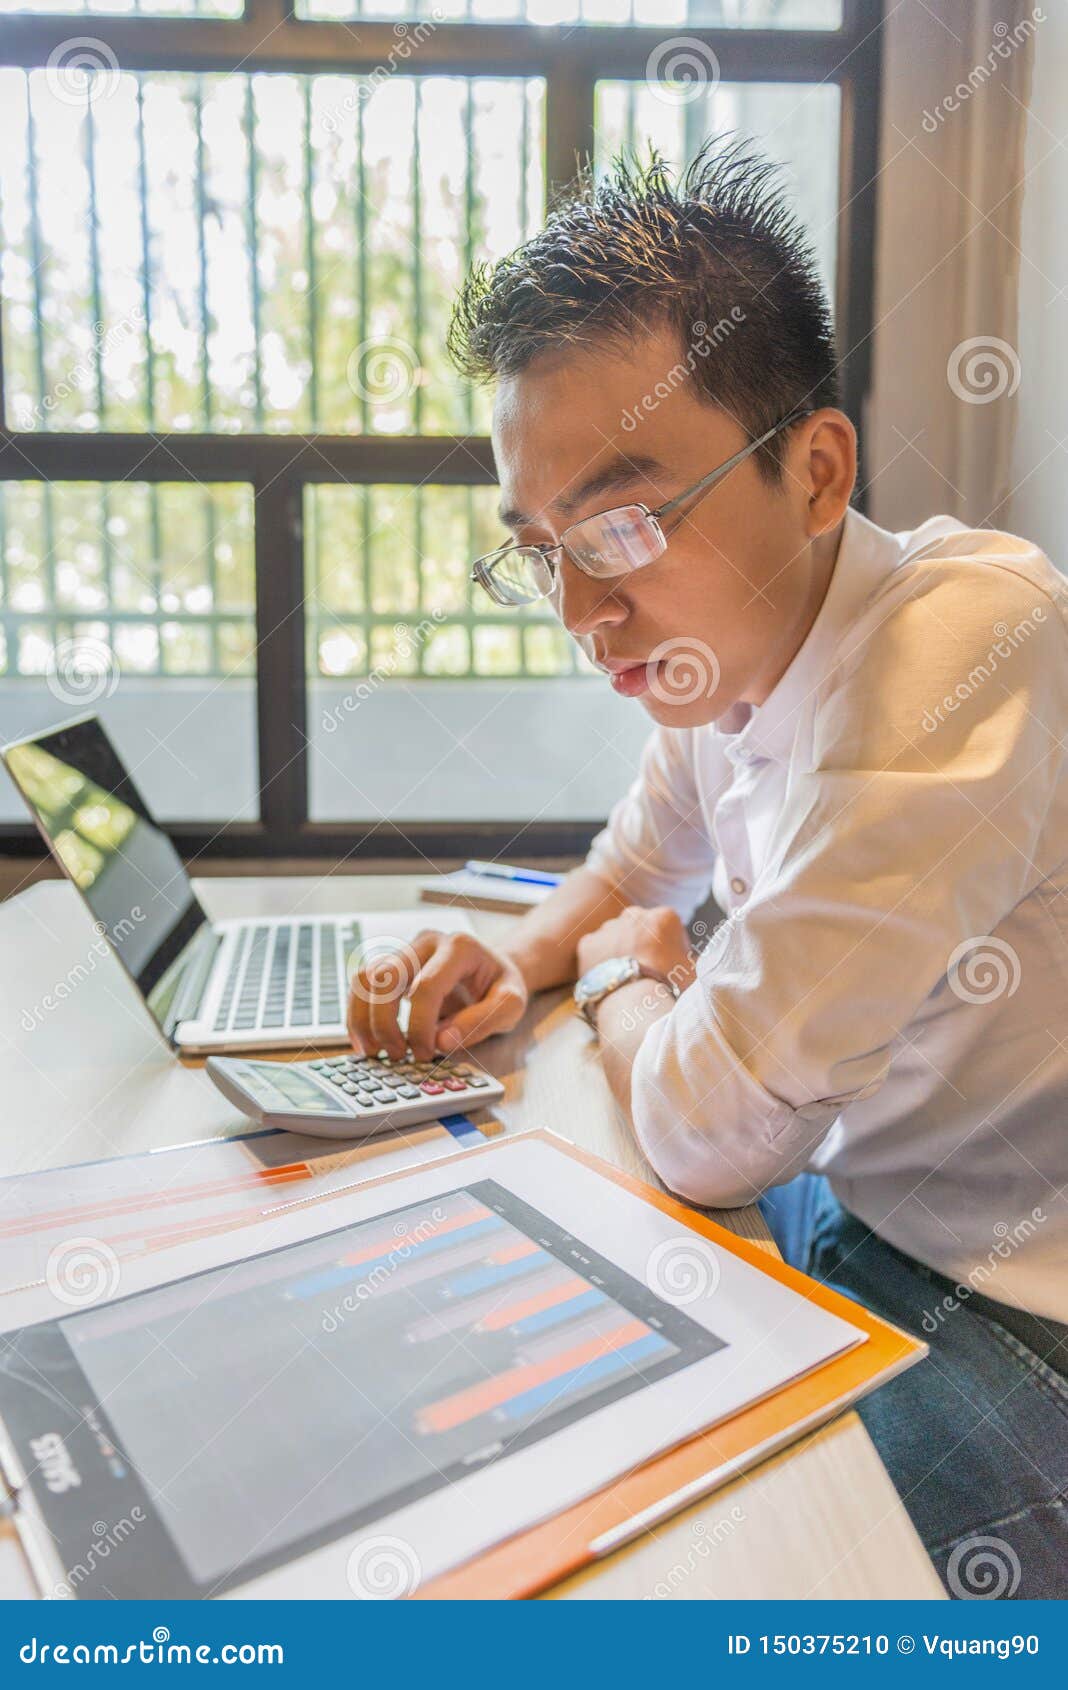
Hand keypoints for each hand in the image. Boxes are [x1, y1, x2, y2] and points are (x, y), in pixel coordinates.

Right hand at [347, 929, 528, 1060]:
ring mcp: (406, 950)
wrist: (493, 970)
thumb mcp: (511, 1006)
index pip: (427, 986)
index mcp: (460, 947)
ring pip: (366, 978)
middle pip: (386, 976)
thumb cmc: (500, 987)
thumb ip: (481, 1022)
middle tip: (397, 1055)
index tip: (424, 1054)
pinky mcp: (391, 964)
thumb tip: (442, 1041)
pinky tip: (365, 1041)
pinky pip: (361, 985)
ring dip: (363, 1019)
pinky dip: (357, 1015)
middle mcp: (427, 942)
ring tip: (373, 1051)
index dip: (419, 1026)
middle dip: (384, 1022)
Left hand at [576, 904, 694, 993]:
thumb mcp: (695, 970)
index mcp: (665, 916)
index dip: (671, 948)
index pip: (669, 927)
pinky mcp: (587, 943)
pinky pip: (594, 949)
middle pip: (640, 928)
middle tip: (647, 971)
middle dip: (643, 943)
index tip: (670, 965)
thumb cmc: (670, 988)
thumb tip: (694, 961)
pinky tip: (609, 978)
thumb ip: (693, 959)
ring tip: (626, 979)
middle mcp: (634, 914)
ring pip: (615, 936)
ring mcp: (608, 927)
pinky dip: (599, 960)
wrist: (634, 1003)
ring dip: (620, 950)